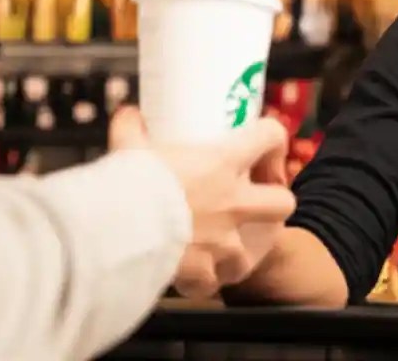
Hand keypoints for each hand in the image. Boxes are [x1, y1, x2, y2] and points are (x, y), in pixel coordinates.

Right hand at [109, 108, 295, 298]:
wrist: (113, 232)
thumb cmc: (126, 184)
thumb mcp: (130, 146)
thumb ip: (131, 128)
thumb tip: (128, 115)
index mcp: (222, 163)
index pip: (269, 136)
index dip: (273, 139)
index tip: (262, 148)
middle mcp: (232, 202)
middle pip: (283, 202)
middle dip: (273, 202)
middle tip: (252, 201)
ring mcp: (224, 241)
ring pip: (255, 250)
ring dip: (237, 249)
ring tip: (218, 246)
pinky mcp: (206, 272)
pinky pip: (213, 282)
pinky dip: (203, 281)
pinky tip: (190, 275)